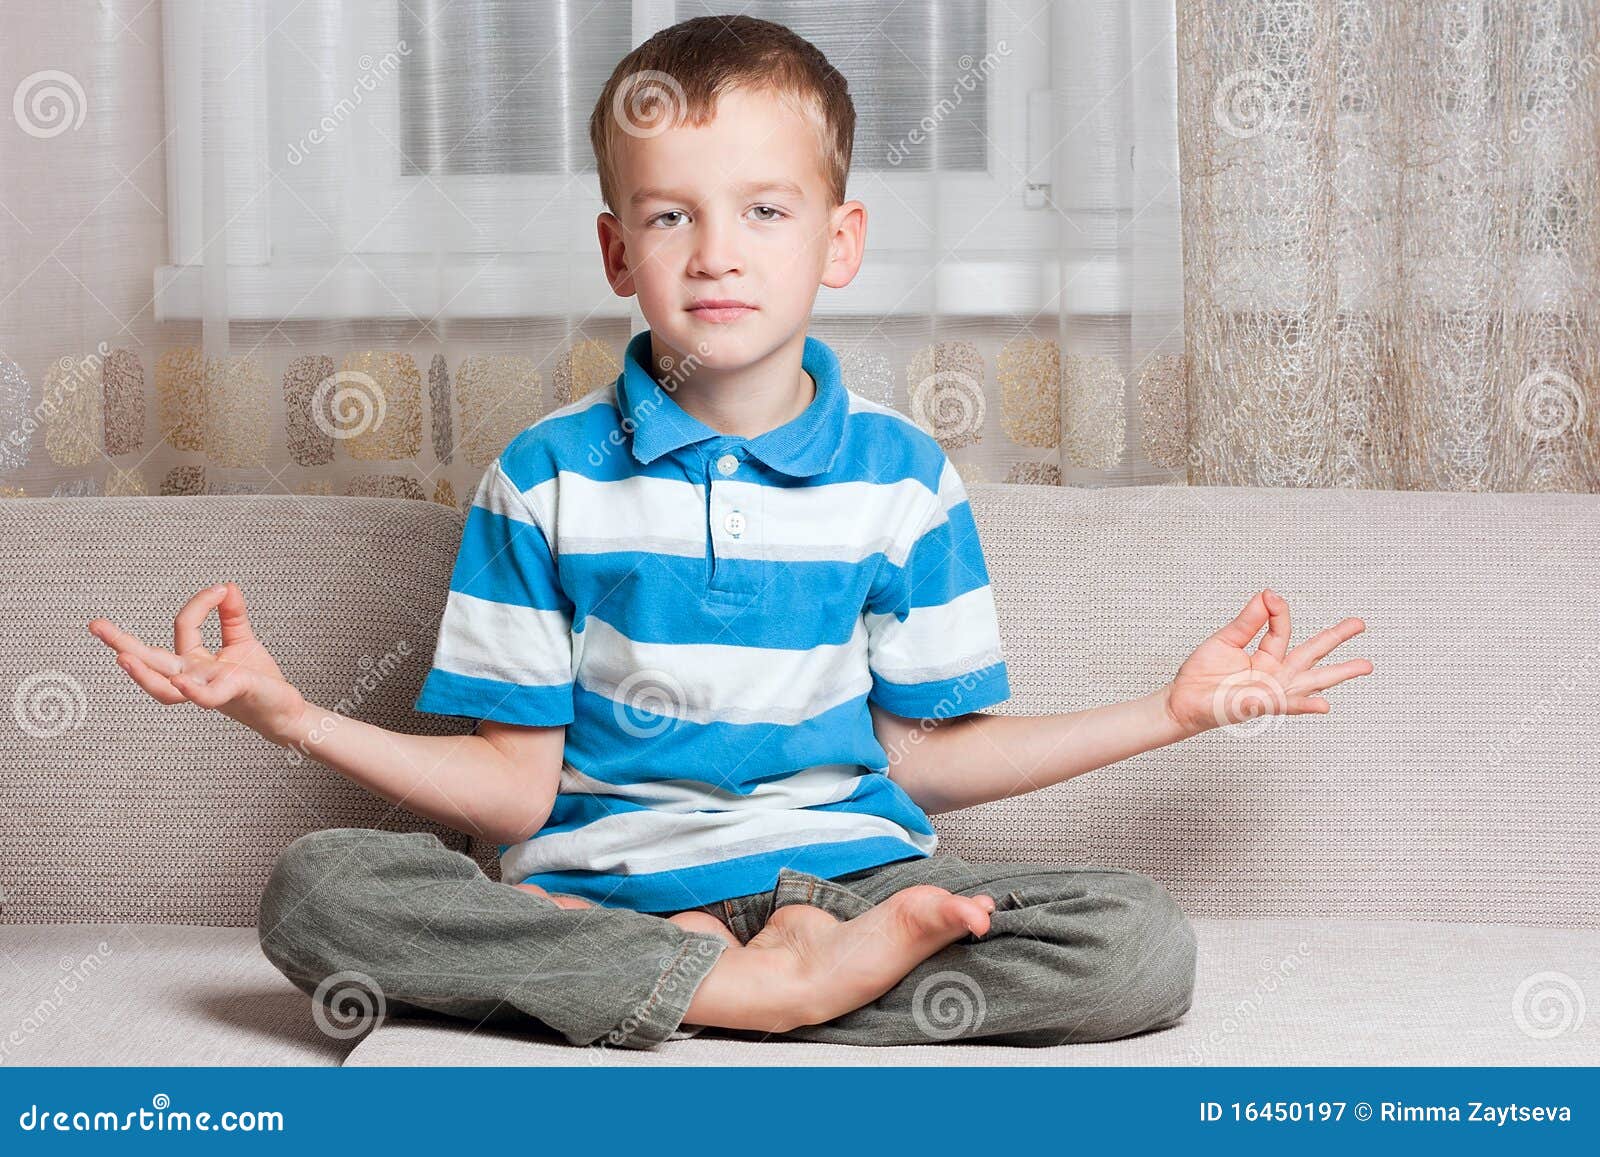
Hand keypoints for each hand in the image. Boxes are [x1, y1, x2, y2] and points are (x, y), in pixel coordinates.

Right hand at [88, 581, 307, 745]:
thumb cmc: (258, 680)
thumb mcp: (242, 640)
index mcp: (193, 661)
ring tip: (122, 657)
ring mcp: (206, 688)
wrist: (284, 709)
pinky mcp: (229, 696)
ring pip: (165, 687)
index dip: (200, 604)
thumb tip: (227, 586)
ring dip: (143, 673)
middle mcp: (191, 676)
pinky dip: (193, 690)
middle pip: (150, 661)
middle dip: (121, 643)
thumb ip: (232, 615)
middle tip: (95, 625)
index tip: (221, 589)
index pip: (182, 626)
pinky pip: (205, 697)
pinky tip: (181, 682)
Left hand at [1161, 588, 1372, 736]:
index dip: (1276, 611)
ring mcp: (1272, 691)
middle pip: (1311, 653)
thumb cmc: (1203, 674)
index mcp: (1267, 656)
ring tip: (1365, 665)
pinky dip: (1304, 706)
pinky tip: (1324, 706)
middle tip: (1360, 624)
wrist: (1184, 701)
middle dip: (1335, 638)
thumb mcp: (1225, 640)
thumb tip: (1266, 595)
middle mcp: (1275, 674)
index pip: (1280, 630)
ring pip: (1311, 680)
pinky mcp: (1260, 705)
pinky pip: (1284, 706)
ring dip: (1338, 673)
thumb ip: (1247, 621)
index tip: (1270, 595)